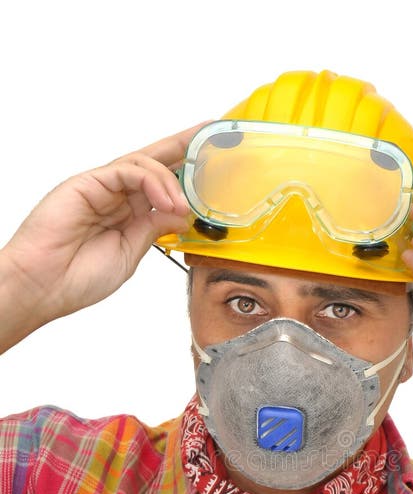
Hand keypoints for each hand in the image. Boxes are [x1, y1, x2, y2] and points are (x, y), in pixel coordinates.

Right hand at [1, 125, 198, 327]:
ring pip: (145, 163)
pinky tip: (165, 202)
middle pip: (155, 162)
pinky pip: (127, 170)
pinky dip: (152, 181)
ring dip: (170, 182)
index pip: (162, 185)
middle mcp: (116, 196)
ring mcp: (102, 187)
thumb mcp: (130, 254)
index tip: (212, 163)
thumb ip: (153, 229)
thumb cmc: (78, 277)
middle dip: (184, 146)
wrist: (44, 285)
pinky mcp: (89, 182)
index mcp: (128, 214)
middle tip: (210, 133)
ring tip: (181, 206)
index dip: (185, 172)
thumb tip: (181, 212)